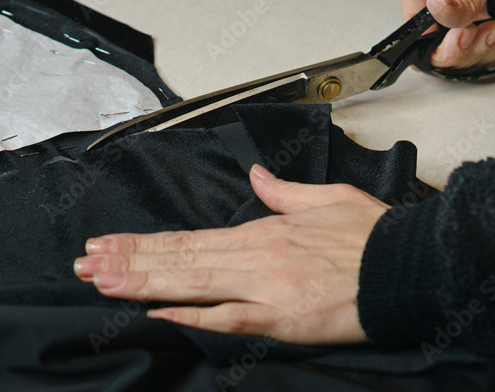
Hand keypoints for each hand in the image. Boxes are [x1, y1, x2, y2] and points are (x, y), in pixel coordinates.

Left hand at [72, 164, 389, 344]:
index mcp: (265, 230)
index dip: (143, 244)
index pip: (189, 238)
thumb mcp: (327, 199)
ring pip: (192, 284)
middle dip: (126, 263)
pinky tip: (160, 311)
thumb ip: (285, 191)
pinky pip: (230, 317)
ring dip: (143, 283)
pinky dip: (193, 314)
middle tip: (83, 263)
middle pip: (179, 260)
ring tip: (102, 281)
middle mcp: (256, 257)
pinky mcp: (284, 317)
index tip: (108, 245)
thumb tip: (257, 178)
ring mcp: (266, 287)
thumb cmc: (374, 237)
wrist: (411, 265)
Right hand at [400, 0, 494, 69]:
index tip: (468, 34)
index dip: (444, 48)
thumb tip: (437, 7)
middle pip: (450, 53)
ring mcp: (459, 19)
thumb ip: (460, 0)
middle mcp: (435, 11)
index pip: (419, 43)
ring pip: (479, 51)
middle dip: (481, 44)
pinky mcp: (482, 23)